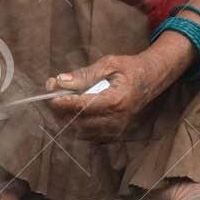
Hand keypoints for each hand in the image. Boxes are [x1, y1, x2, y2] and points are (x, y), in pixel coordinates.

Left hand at [45, 51, 180, 140]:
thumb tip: (60, 81)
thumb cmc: (129, 69)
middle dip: (60, 109)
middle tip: (52, 92)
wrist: (150, 80)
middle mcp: (116, 119)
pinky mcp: (112, 135)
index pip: (82, 107)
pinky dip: (76, 123)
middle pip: (77, 121)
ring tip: (61, 99)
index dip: (62, 102)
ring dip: (65, 117)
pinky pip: (87, 135)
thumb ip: (84, 75)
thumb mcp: (108, 64)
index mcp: (116, 100)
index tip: (49, 94)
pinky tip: (73, 110)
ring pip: (79, 131)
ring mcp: (115, 130)